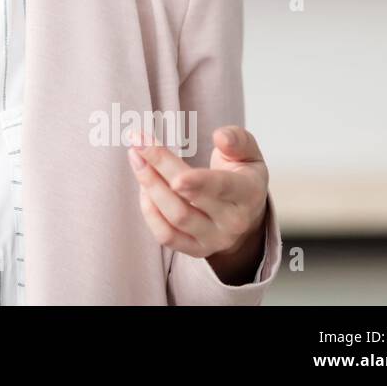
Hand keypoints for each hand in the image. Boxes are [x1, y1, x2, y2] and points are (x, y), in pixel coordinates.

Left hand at [126, 125, 268, 280]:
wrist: (246, 212)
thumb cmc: (242, 175)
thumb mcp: (247, 152)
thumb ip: (237, 140)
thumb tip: (221, 136)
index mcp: (249, 193)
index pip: (223, 187)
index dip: (199, 182)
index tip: (176, 177)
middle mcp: (233, 221)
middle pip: (190, 199)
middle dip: (160, 168)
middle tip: (139, 143)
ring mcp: (214, 239)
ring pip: (176, 217)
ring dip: (150, 186)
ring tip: (137, 159)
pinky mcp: (195, 249)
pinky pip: (166, 236)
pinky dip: (149, 211)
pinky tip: (144, 187)